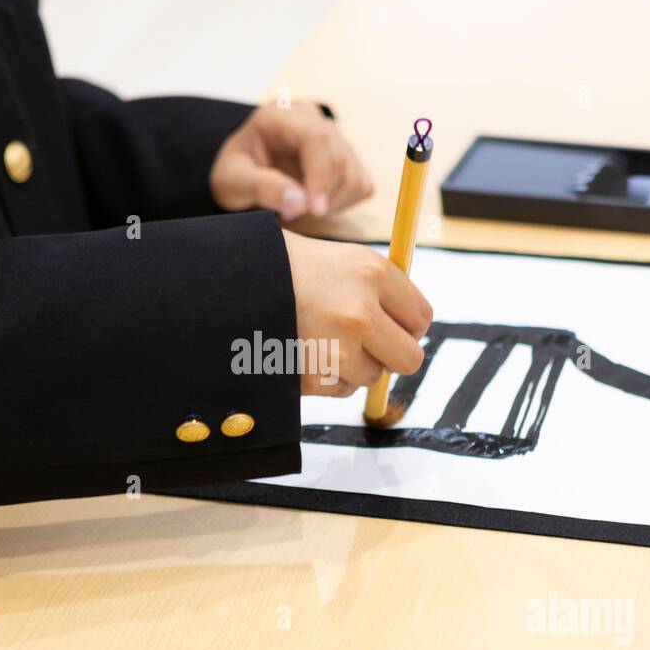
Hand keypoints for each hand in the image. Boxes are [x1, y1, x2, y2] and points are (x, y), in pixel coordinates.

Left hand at [211, 103, 374, 220]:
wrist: (245, 172)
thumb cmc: (236, 173)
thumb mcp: (233, 182)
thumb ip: (262, 188)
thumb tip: (299, 202)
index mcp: (281, 116)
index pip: (316, 138)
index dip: (320, 175)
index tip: (315, 210)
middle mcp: (313, 119)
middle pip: (339, 158)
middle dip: (321, 195)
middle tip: (289, 212)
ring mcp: (335, 136)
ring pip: (353, 175)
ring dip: (330, 202)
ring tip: (296, 205)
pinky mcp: (349, 157)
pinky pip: (361, 186)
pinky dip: (341, 203)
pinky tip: (313, 201)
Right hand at [282, 231, 431, 396]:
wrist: (228, 283)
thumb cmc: (286, 267)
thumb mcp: (342, 260)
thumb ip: (379, 289)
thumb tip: (411, 324)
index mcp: (373, 272)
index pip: (421, 317)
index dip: (407, 324)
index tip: (393, 323)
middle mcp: (361, 311)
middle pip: (409, 358)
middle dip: (392, 355)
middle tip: (369, 344)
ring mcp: (338, 349)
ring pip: (371, 376)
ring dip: (353, 365)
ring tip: (321, 338)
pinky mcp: (314, 377)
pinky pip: (340, 390)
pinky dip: (327, 378)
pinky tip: (303, 350)